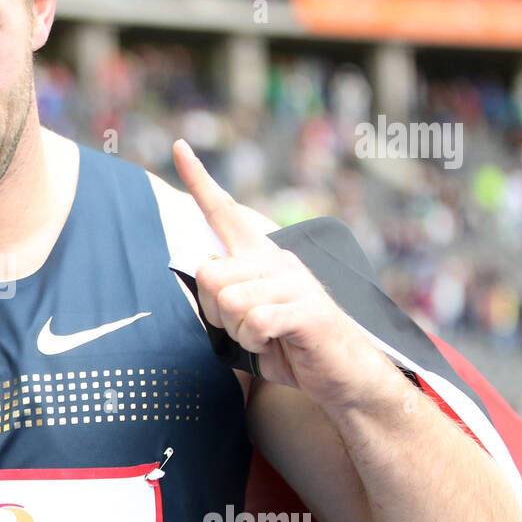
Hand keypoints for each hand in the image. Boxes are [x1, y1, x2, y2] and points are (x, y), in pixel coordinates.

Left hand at [173, 138, 386, 409]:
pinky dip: (256, 341)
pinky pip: (254, 322)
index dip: (199, 180)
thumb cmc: (287, 346)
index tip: (179, 145)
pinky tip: (276, 342)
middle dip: (215, 311)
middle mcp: (277, 260)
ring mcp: (294, 282)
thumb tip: (204, 268)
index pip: (225, 211)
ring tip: (263, 335)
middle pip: (209, 273)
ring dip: (237, 330)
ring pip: (228, 300)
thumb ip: (224, 292)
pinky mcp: (307, 309)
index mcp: (261, 256)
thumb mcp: (247, 316)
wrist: (342, 375)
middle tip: (245, 326)